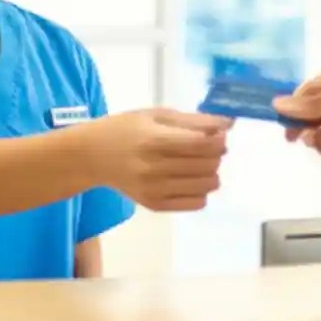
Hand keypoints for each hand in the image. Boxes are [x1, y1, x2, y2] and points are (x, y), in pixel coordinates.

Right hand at [84, 108, 231, 211]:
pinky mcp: (154, 205)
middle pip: (207, 164)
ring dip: (212, 172)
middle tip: (209, 146)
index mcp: (154, 140)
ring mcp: (154, 190)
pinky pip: (196, 203)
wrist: (92, 156)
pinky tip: (191, 179)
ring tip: (200, 162)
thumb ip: (193, 120)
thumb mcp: (156, 115)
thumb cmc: (125, 129)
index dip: (219, 139)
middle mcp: (154, 168)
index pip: (201, 144)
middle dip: (217, 154)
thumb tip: (228, 124)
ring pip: (206, 185)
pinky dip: (202, 190)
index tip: (221, 134)